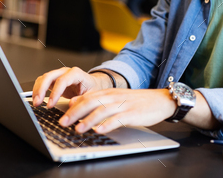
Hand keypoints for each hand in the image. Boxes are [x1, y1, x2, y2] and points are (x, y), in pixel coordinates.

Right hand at [32, 67, 105, 108]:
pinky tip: (36, 99)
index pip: (62, 80)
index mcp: (76, 73)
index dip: (55, 92)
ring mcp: (58, 75)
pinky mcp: (54, 80)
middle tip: (37, 103)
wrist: (93, 84)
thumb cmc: (93, 89)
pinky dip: (37, 90)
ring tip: (35, 103)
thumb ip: (82, 99)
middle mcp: (65, 72)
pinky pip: (42, 82)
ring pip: (43, 78)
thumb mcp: (92, 95)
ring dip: (37, 90)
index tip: (50, 104)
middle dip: (41, 89)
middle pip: (49, 76)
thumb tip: (71, 104)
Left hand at [59, 88, 176, 133]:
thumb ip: (98, 100)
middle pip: (91, 102)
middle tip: (63, 123)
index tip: (61, 115)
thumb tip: (76, 103)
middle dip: (75, 113)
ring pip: (102, 110)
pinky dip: (108, 125)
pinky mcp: (133, 113)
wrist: (161, 100)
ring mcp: (123, 105)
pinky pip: (118, 119)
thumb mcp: (116, 98)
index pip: (87, 97)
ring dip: (88, 120)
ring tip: (78, 129)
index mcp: (109, 93)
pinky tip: (100, 130)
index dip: (73, 106)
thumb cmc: (137, 102)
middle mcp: (114, 97)